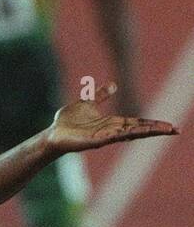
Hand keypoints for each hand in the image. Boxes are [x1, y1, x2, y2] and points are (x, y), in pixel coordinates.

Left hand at [48, 82, 175, 153]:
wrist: (51, 134)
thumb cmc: (68, 122)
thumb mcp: (87, 103)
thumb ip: (100, 95)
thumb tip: (113, 85)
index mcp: (111, 124)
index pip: (138, 123)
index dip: (153, 123)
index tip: (170, 125)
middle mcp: (110, 132)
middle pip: (138, 130)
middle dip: (156, 130)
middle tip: (175, 130)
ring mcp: (103, 138)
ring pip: (128, 134)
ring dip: (145, 132)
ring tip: (162, 131)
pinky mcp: (92, 142)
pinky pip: (110, 138)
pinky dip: (122, 135)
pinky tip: (133, 133)